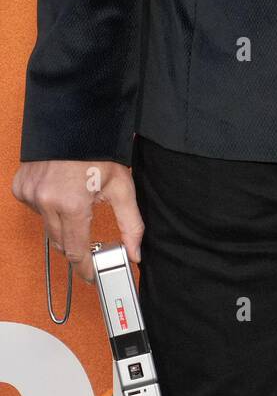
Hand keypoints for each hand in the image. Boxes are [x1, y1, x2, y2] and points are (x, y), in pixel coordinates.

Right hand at [12, 160, 143, 284]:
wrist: (75, 119)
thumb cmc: (100, 150)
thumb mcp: (122, 186)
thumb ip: (131, 223)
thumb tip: (135, 253)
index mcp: (72, 204)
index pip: (76, 251)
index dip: (86, 268)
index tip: (93, 276)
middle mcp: (46, 202)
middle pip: (61, 242)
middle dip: (77, 247)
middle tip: (93, 245)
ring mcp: (30, 195)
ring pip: (48, 226)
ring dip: (63, 225)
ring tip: (79, 206)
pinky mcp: (21, 187)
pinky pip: (35, 209)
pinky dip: (48, 207)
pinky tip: (61, 192)